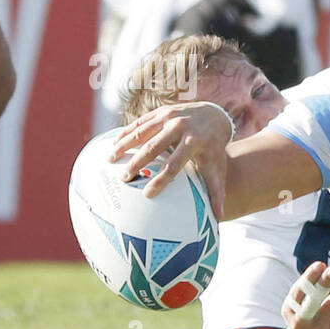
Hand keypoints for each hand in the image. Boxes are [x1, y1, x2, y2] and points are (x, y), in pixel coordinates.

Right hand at [109, 102, 233, 218]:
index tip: (147, 194)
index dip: (161, 180)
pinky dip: (126, 133)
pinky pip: (140, 122)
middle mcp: (181, 127)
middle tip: (123, 178)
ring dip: (124, 145)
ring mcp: (170, 116)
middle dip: (136, 163)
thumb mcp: (217, 167)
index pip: (175, 165)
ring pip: (142, 132)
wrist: (215, 116)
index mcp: (195, 143)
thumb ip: (217, 191)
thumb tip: (219, 216)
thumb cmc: (214, 148)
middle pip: (154, 147)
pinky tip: (114, 144)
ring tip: (110, 160)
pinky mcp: (161, 111)